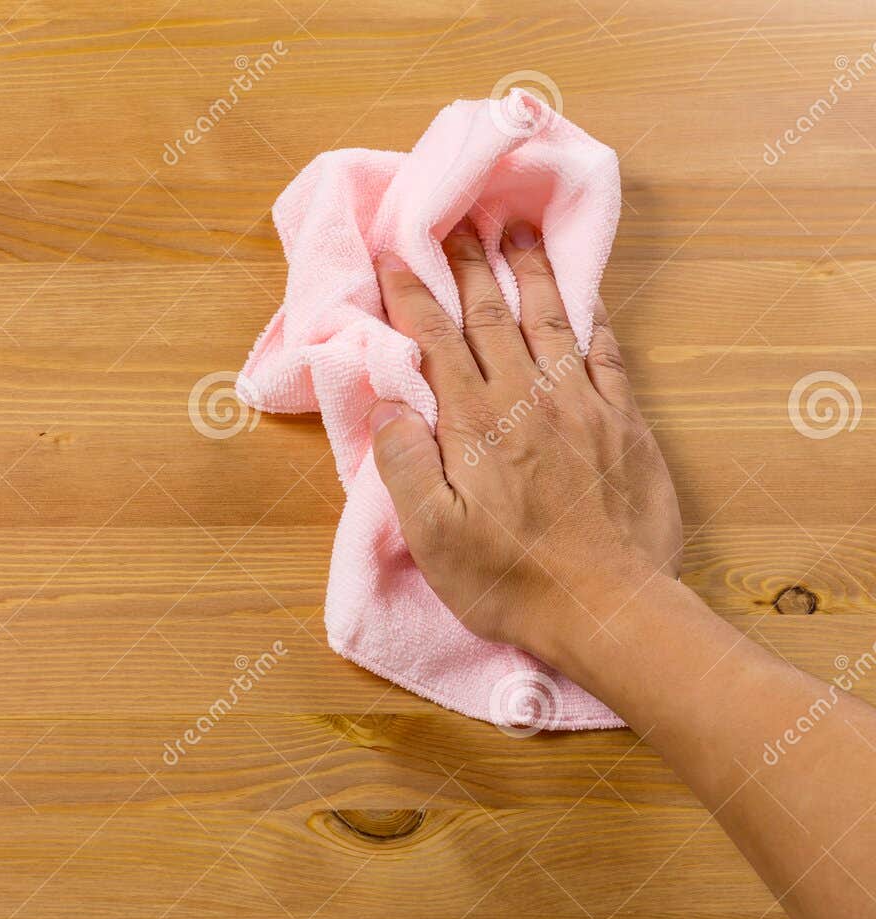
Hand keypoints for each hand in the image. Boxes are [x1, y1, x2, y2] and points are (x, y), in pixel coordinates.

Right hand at [368, 219, 682, 666]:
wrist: (608, 607)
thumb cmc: (509, 581)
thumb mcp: (433, 537)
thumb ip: (405, 464)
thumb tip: (386, 403)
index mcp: (474, 425)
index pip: (436, 341)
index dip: (414, 294)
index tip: (396, 256)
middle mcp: (527, 400)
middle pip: (492, 316)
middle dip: (470, 265)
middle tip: (457, 221)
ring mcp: (581, 408)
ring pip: (551, 322)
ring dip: (531, 273)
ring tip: (518, 233)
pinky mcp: (622, 425)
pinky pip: (606, 355)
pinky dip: (591, 319)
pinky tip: (585, 299)